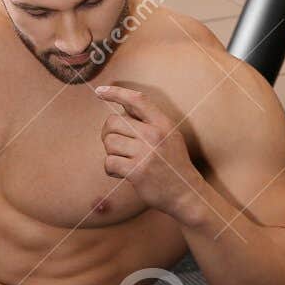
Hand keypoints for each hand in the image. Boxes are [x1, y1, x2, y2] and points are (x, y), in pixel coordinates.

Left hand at [96, 85, 204, 222]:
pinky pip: (109, 162)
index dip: (116, 93)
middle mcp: (155, 135)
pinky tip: (121, 173)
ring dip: (111, 153)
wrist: (185, 194)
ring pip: (109, 142)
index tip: (99, 91)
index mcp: (163, 124)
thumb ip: (147, 120)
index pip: (137, 100)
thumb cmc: (172, 163)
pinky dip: (111, 169)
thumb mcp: (168, 136)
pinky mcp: (137, 171)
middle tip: (116, 146)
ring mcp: (146, 153)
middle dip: (108, 134)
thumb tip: (123, 102)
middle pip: (113, 122)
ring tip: (125, 161)